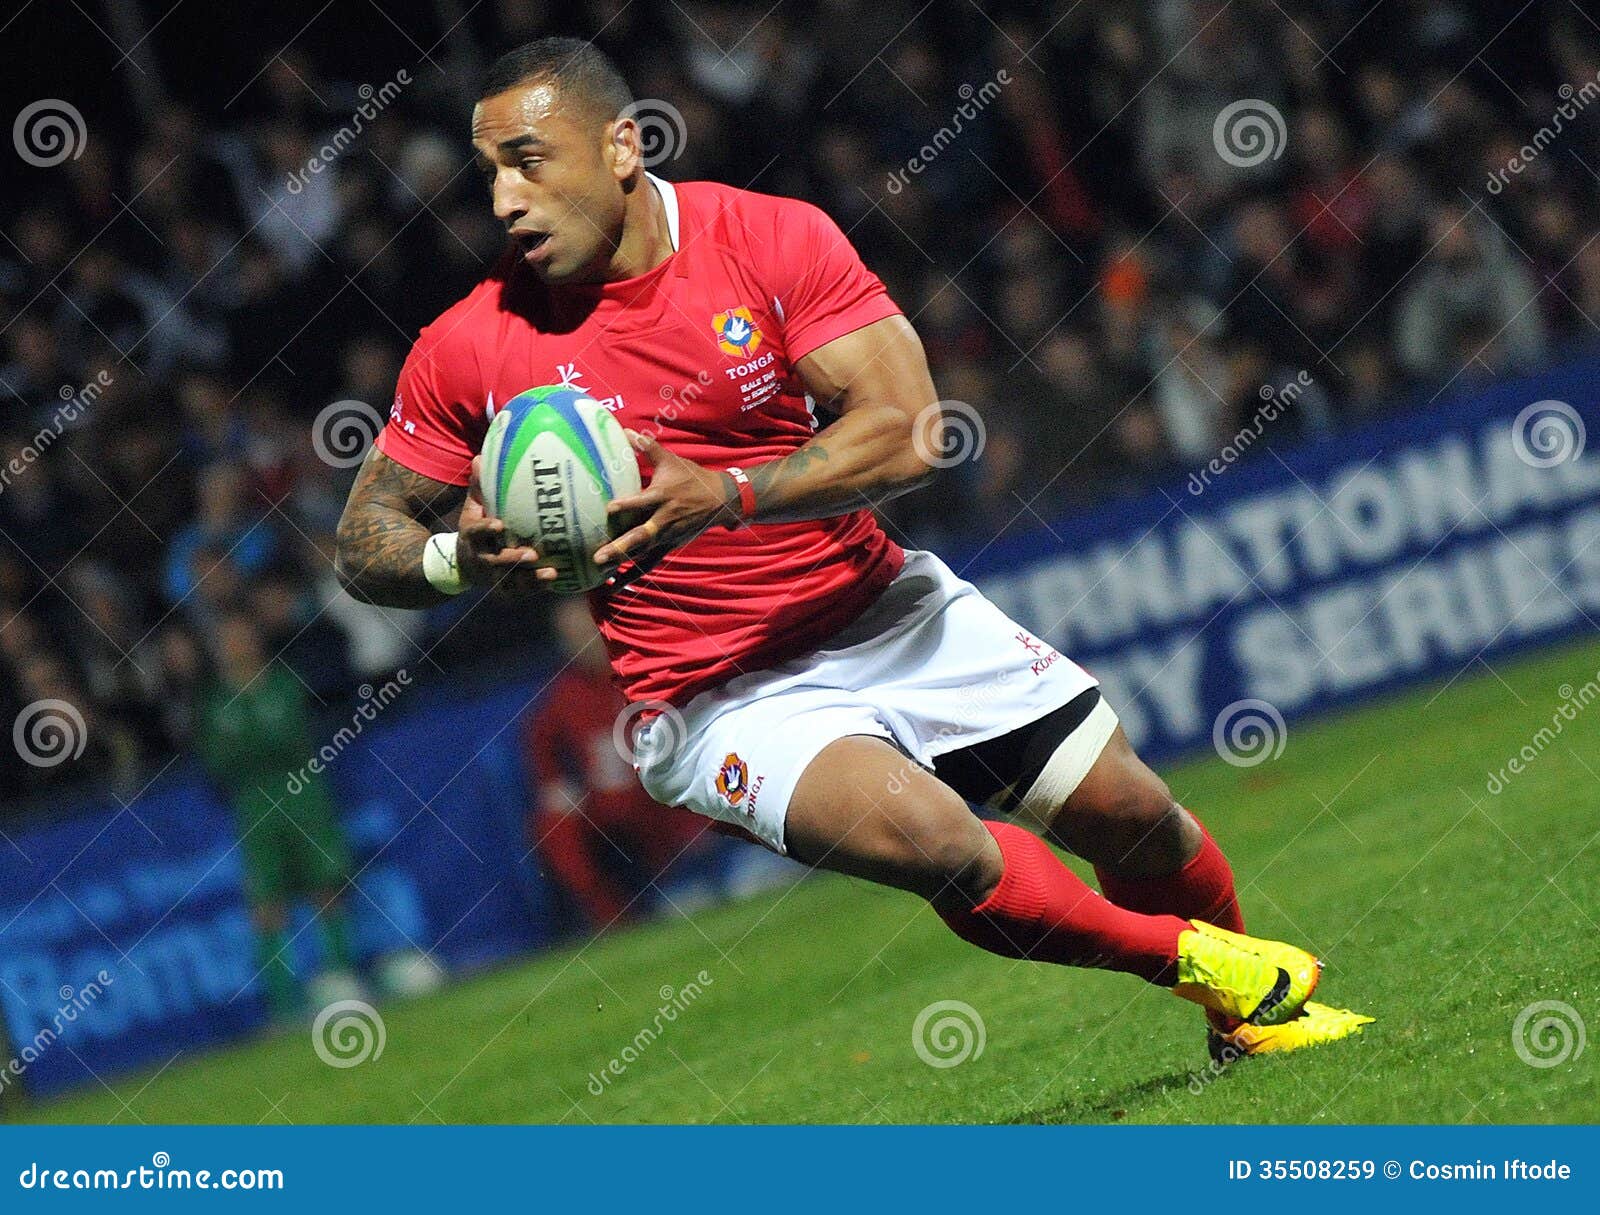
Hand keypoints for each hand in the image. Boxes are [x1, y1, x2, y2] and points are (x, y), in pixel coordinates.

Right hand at [456, 455, 558, 592]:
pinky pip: (521, 591)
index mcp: (472, 536)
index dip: (486, 529)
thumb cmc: (475, 527)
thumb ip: (479, 487)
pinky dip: (537, 587)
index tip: (499, 525)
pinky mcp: (504, 589)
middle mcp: (481, 558)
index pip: (476, 532)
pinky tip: (556, 580)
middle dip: (513, 559)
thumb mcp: (473, 507)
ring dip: (531, 579)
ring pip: (511, 581)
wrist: (462, 564)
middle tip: (532, 554)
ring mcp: (492, 577)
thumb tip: (480, 457)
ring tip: (552, 574)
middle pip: (495, 562)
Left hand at [594, 431, 737, 565]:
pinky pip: (650, 563)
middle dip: (620, 547)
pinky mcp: (670, 546)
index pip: (644, 502)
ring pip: (644, 553)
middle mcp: (664, 520)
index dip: (628, 505)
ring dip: (623, 565)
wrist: (721, 500)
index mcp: (663, 497)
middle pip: (641, 536)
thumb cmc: (692, 477)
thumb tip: (626, 430)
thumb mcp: (672, 460)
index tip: (610, 508)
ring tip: (602, 575)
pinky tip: (617, 586)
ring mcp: (668, 536)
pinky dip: (634, 575)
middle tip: (598, 556)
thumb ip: (648, 447)